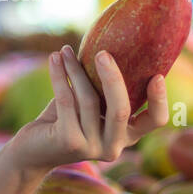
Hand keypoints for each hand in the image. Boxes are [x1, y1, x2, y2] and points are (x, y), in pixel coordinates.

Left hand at [10, 44, 169, 172]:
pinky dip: (60, 76)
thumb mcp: (90, 102)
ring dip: (76, 70)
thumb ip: (103, 86)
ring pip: (89, 100)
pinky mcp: (69, 142)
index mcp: (126, 135)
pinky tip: (54, 59)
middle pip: (121, 110)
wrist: (32, 150)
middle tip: (103, 53)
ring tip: (65, 51)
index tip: (157, 75)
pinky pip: (66, 101)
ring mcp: (92, 147)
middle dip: (113, 78)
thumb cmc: (65, 119)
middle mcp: (113, 146)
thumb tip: (112, 42)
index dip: (160, 100)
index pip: (155, 121)